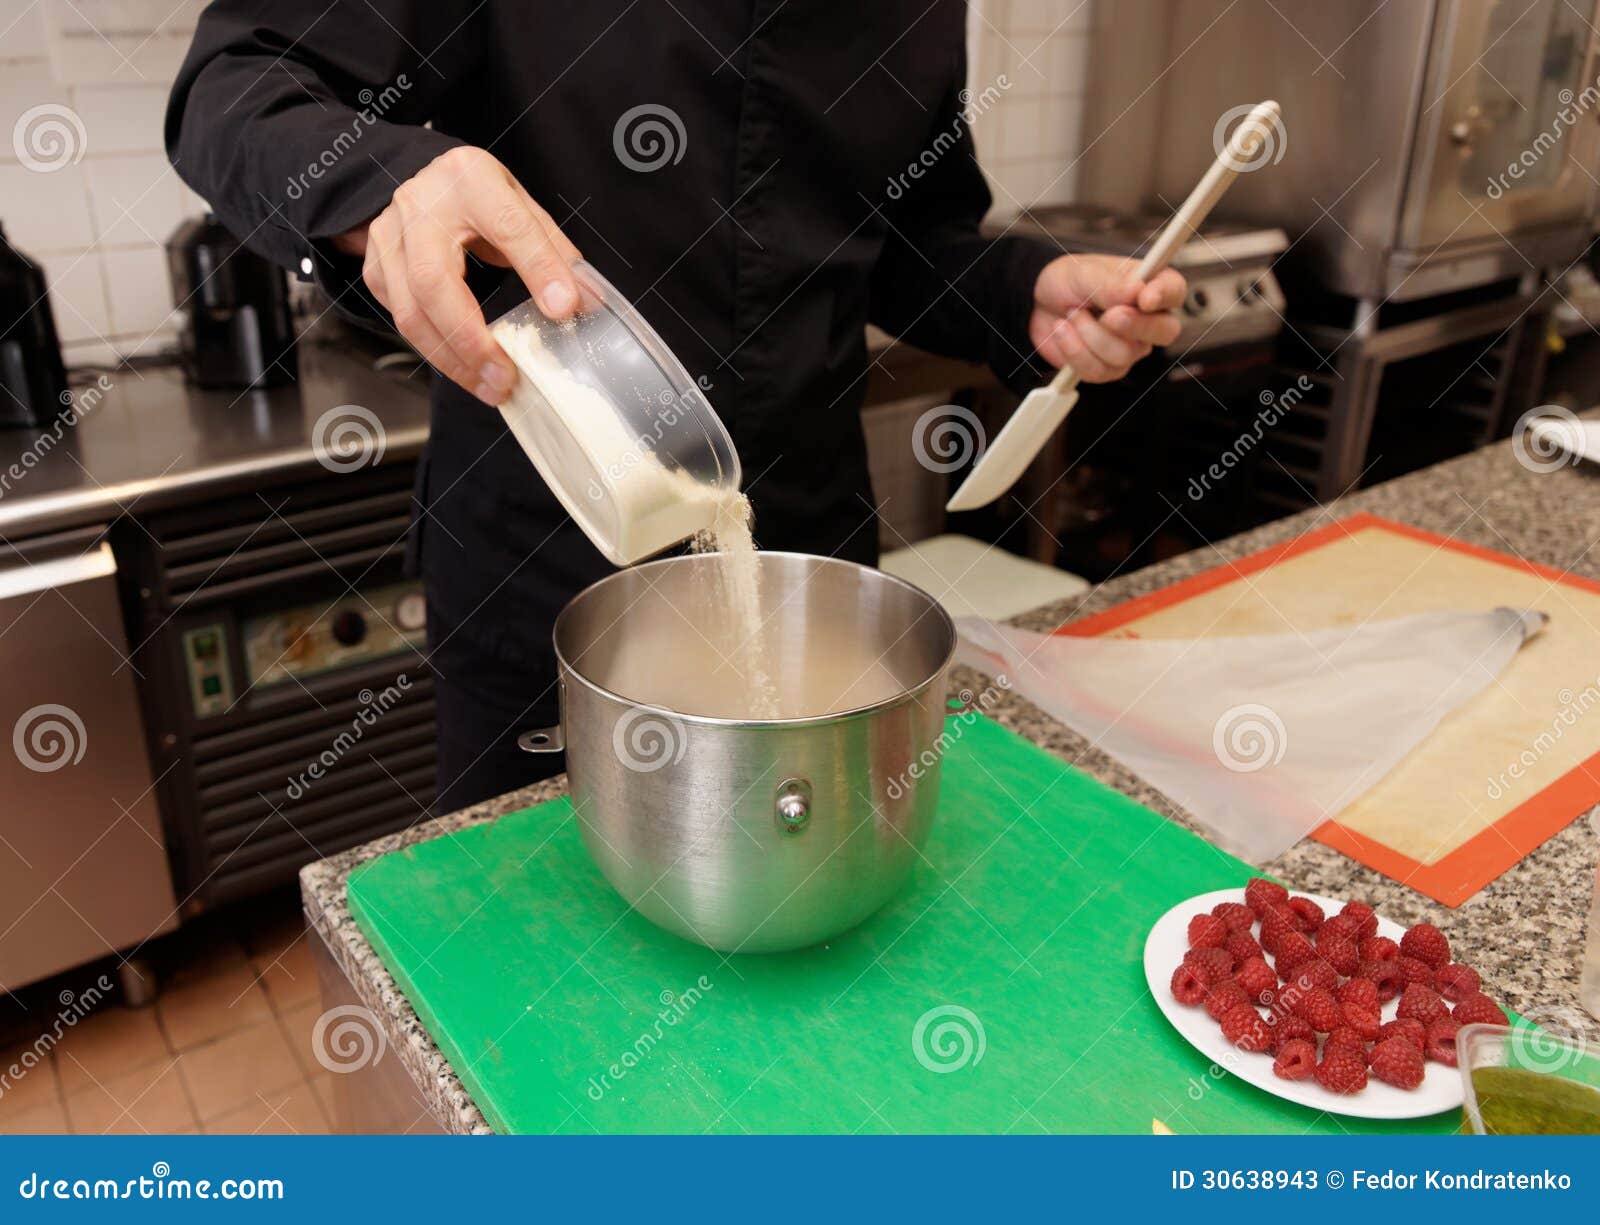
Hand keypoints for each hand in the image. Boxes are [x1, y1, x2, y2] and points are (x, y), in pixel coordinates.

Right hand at [334, 146, 582, 403]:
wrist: (428, 184)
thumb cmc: (480, 198)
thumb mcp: (521, 206)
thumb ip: (552, 252)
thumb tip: (586, 303)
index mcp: (470, 178)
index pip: (508, 226)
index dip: (537, 269)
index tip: (563, 309)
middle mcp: (420, 203)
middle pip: (433, 281)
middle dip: (471, 340)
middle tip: (506, 378)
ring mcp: (389, 235)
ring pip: (409, 310)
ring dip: (452, 359)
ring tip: (490, 387)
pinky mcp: (376, 265)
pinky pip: (399, 319)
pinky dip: (435, 352)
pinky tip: (465, 370)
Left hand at [1029, 254, 1185, 383]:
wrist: (1039, 305)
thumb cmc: (1069, 282)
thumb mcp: (1083, 272)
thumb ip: (1108, 283)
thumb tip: (1134, 292)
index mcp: (1148, 285)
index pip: (1174, 290)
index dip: (1164, 296)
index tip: (1145, 298)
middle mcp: (1146, 318)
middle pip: (1165, 331)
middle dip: (1133, 325)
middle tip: (1108, 315)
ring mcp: (1130, 346)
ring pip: (1124, 354)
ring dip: (1088, 333)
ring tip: (1072, 313)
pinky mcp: (1107, 367)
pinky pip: (1097, 370)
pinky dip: (1073, 350)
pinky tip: (1064, 331)